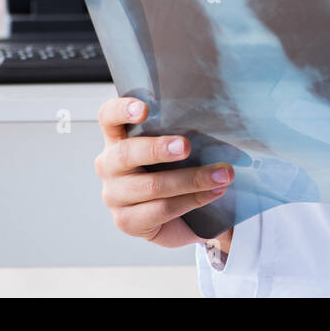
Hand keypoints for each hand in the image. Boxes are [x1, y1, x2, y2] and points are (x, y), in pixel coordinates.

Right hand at [94, 96, 233, 251]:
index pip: (109, 117)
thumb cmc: (175, 171)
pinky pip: (161, 210)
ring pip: (151, 186)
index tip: (144, 109)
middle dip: (158, 149)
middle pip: (126, 153)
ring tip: (221, 175)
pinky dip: (192, 200)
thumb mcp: (174, 149)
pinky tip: (213, 193)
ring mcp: (114, 195)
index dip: (122, 110)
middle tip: (186, 146)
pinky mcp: (127, 221)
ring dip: (191, 179)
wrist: (179, 217)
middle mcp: (109, 165)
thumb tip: (216, 121)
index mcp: (118, 138)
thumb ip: (181, 133)